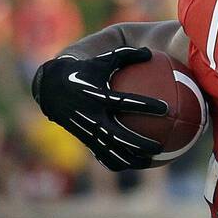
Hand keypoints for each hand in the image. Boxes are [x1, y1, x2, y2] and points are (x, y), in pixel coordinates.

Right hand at [31, 47, 165, 171]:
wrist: (51, 88)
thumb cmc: (83, 71)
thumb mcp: (102, 61)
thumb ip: (126, 55)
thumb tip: (151, 52)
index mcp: (98, 96)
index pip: (125, 102)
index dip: (146, 105)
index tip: (167, 108)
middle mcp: (93, 116)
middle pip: (121, 137)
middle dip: (141, 144)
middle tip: (160, 147)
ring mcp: (89, 131)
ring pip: (113, 152)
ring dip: (132, 160)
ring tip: (151, 162)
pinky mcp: (87, 141)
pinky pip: (104, 157)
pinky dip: (119, 162)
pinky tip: (134, 164)